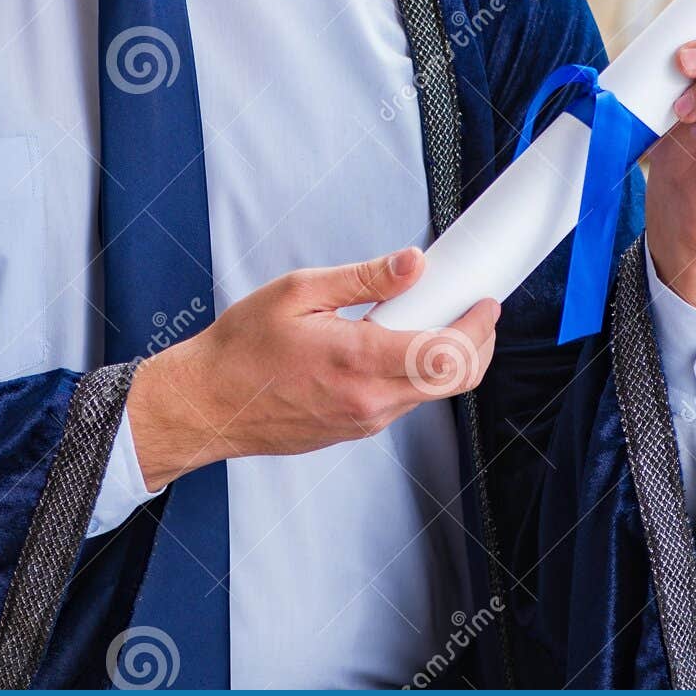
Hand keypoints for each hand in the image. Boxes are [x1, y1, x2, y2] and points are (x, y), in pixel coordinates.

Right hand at [126, 247, 499, 488]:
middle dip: (477, 344)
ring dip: (446, 359)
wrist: (209, 403)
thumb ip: (364, 279)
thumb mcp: (299, 291)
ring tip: (431, 317)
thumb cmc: (243, 347)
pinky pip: (402, 402)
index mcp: (358, 361)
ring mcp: (364, 422)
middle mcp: (369, 401)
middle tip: (475, 311)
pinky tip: (397, 345)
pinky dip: (415, 374)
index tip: (486, 302)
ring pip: (430, 394)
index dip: (478, 329)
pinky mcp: (355, 431)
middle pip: (453, 381)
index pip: (446, 355)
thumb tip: (413, 263)